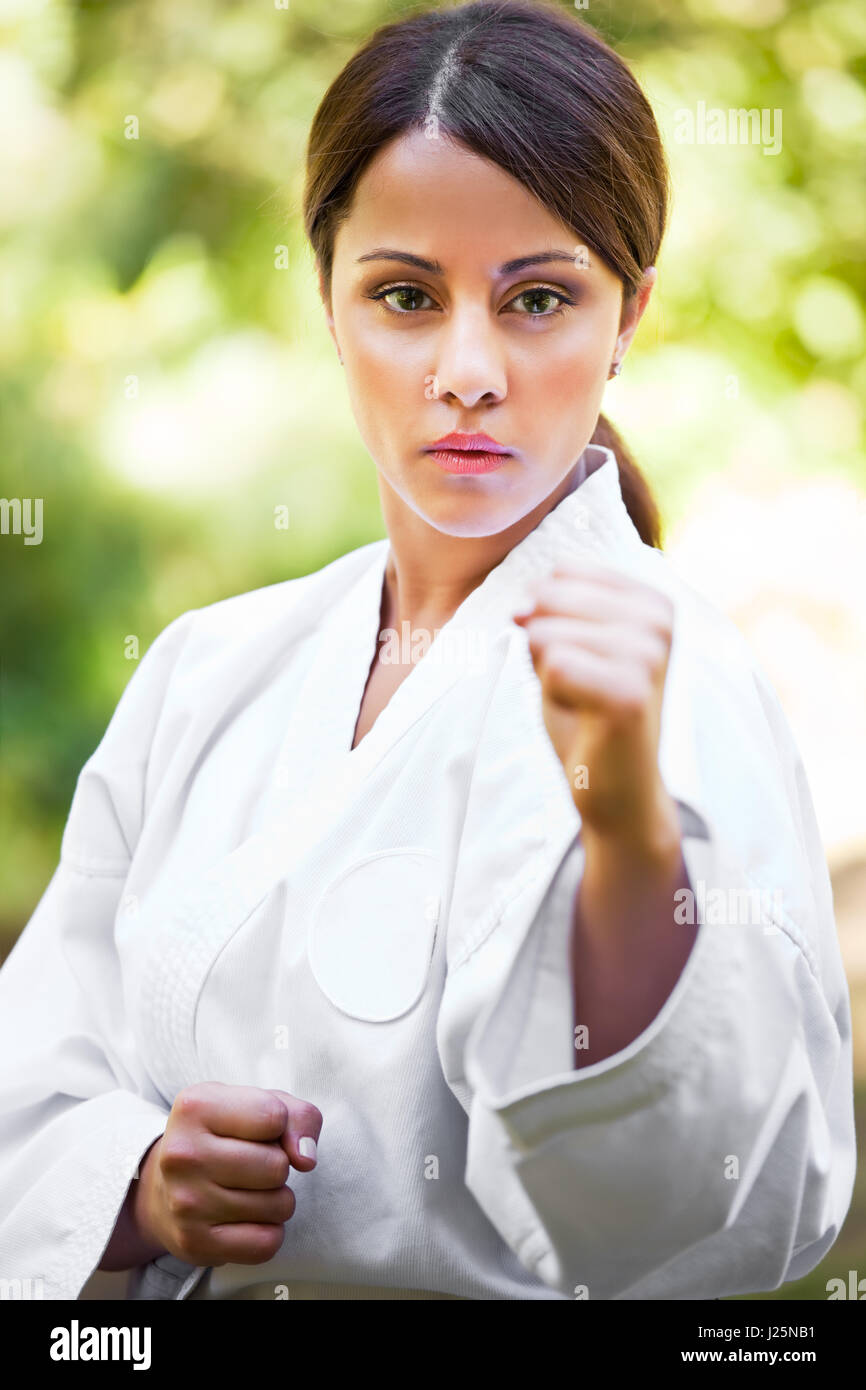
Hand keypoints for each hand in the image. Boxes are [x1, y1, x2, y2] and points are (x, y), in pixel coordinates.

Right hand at [133, 1082, 322, 1267]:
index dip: (279, 1126)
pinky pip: (267, 1244)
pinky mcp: (194, 1243)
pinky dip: (269, 1233)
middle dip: (279, 1166)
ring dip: (276, 1200)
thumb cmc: (224, 1138)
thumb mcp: (258, 1105)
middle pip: (278, 1166)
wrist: (165, 1189)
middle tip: (253, 1166)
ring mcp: (185, 1203)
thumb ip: (298, 1116)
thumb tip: (306, 1158)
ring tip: (248, 1190)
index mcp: (195, 1107)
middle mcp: (183, 1154)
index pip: (274, 1116)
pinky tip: (245, 1220)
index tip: (258, 1131)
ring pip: (279, 1205)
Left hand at [513, 555, 680, 860]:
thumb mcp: (563, 645)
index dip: (548, 618)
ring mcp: (649, 656)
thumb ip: (543, 611)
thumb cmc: (588, 715)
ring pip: (545, 634)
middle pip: (548, 598)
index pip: (560, 573)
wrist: (618, 789)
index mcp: (651, 600)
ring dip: (549, 674)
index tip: (583, 660)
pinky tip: (584, 718)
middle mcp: (659, 620)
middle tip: (579, 686)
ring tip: (583, 702)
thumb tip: (520, 607)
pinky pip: (553, 667)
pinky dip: (554, 697)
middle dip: (542, 645)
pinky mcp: (632, 694)